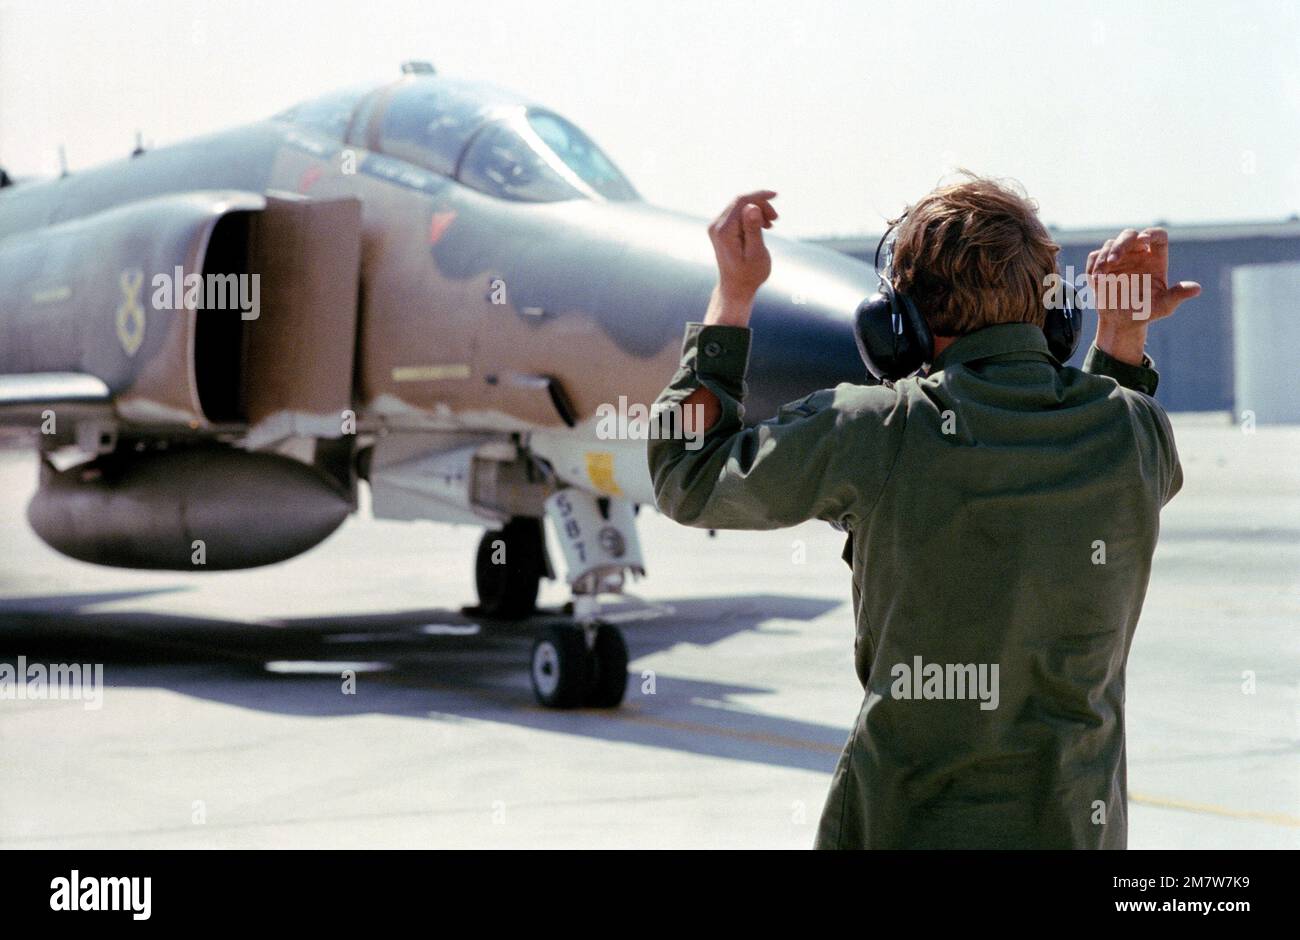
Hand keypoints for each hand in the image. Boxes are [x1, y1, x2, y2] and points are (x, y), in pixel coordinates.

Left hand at [705, 190, 777, 325]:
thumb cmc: (749, 275)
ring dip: (758, 211)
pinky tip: (762, 226)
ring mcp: (717, 227)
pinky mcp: (721, 230)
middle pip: (740, 202)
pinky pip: (737, 214)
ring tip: (771, 225)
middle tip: (776, 220)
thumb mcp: (756, 254)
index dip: (759, 195)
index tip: (776, 195)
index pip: (741, 201)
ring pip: (739, 207)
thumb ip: (753, 229)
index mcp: (724, 231)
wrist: (735, 288)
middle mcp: (716, 226)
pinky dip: (752, 216)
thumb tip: (752, 207)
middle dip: (761, 205)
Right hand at [1086, 227, 1199, 365]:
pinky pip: (1095, 257)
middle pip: (1130, 235)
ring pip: (1110, 244)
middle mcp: (1137, 254)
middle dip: (1121, 244)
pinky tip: (1096, 279)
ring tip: (1102, 276)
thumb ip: (1177, 295)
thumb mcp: (1164, 306)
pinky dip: (1093, 265)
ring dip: (1104, 257)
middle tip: (1113, 259)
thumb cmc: (1146, 313)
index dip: (1151, 234)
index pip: (1157, 236)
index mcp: (1156, 259)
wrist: (1121, 322)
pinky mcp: (1101, 265)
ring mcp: (1118, 259)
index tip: (1143, 240)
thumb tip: (1196, 289)